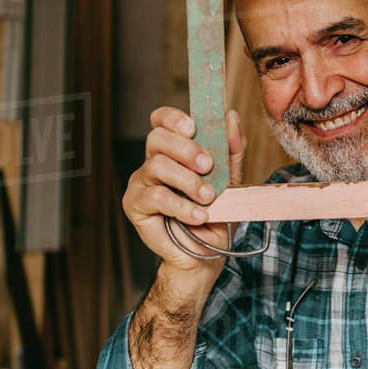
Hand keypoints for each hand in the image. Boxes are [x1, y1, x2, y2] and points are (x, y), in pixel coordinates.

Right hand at [123, 106, 246, 273]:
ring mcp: (141, 182)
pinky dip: (182, 206)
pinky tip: (198, 216)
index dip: (174, 118)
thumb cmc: (217, 213)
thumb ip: (232, 148)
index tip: (193, 127)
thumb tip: (231, 116)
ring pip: (157, 165)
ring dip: (188, 181)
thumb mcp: (231, 177)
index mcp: (173, 151)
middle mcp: (153, 162)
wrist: (208, 252)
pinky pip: (156, 196)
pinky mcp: (135, 205)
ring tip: (208, 198)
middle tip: (208, 166)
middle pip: (157, 138)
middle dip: (186, 149)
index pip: (162, 121)